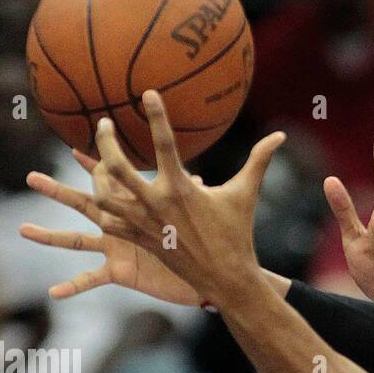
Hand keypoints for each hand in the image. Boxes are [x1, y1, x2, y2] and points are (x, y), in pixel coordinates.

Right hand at [21, 151, 201, 304]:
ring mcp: (117, 249)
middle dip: (57, 192)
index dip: (95, 165)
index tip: (73, 149)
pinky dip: (73, 286)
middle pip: (82, 203)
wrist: (209, 276)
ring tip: (23, 230)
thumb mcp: (196, 215)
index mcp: (135, 207)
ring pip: (77, 240)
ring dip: (50, 236)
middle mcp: (120, 226)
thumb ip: (193, 194)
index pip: (110, 180)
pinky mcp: (121, 272)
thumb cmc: (206, 241)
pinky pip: (92, 280)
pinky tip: (53, 292)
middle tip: (29, 178)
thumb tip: (200, 178)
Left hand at [86, 91, 285, 307]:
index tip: (147, 93)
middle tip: (104, 124)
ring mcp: (146, 224)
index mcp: (182, 188)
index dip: (156, 115)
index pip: (165, 143)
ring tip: (92, 161)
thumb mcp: (246, 194)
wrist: (227, 279)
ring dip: (96, 177)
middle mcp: (158, 204)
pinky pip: (111, 223)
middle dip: (106, 142)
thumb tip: (281, 135)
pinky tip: (102, 198)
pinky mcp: (142, 241)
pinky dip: (103, 210)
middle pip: (118, 168)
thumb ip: (259, 161)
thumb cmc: (237, 235)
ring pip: (106, 197)